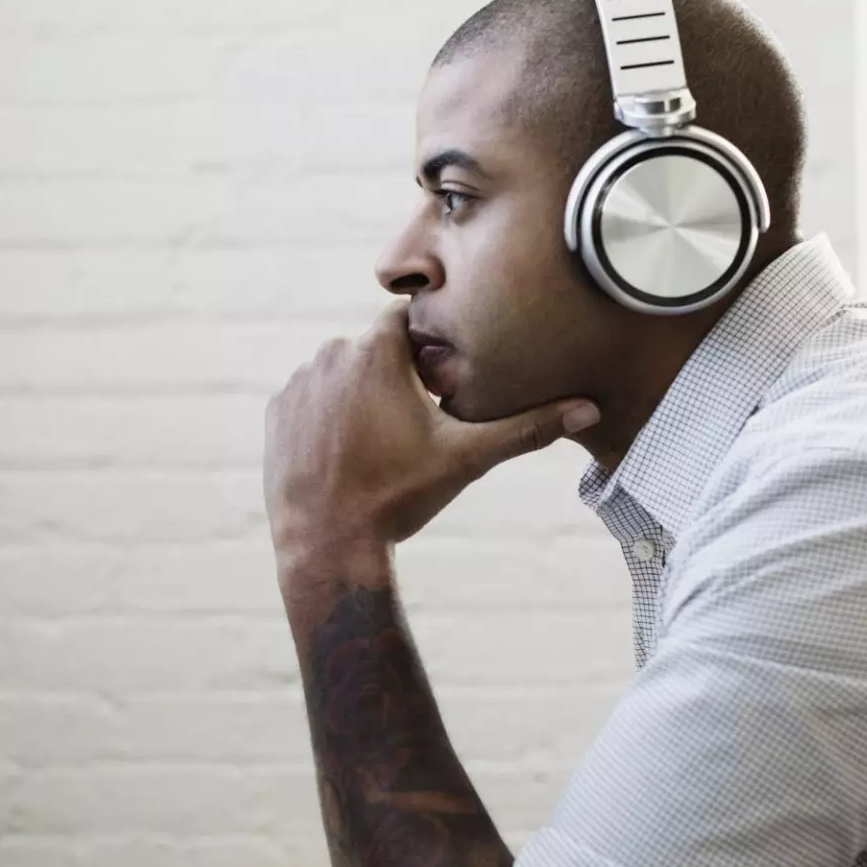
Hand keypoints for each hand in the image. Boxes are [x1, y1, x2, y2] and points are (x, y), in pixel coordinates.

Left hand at [263, 302, 598, 557]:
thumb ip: (526, 428)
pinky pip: (311, 399)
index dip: (426, 348)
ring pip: (341, 373)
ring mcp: (299, 384)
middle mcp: (330, 355)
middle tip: (412, 423)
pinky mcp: (278, 412)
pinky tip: (347, 451)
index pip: (408, 321)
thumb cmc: (399, 497)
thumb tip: (588, 410)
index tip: (437, 380)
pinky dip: (328, 417)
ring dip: (359, 394)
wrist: (327, 545)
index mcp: (376, 353)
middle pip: (374, 349)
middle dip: (394, 375)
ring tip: (379, 441)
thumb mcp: (466, 459)